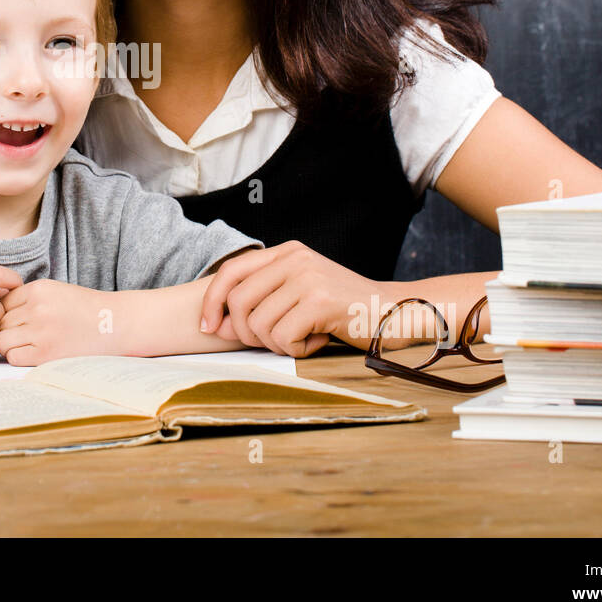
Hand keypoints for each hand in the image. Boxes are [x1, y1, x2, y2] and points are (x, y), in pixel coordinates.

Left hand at [0, 279, 116, 366]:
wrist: (115, 324)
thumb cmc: (85, 309)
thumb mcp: (56, 291)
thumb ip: (28, 297)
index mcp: (39, 289)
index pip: (3, 303)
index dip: (8, 315)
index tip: (22, 322)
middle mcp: (37, 307)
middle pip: (0, 322)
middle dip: (8, 330)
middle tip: (27, 336)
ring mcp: (41, 330)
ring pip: (2, 340)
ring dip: (10, 345)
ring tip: (28, 346)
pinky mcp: (46, 353)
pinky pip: (13, 357)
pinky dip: (18, 358)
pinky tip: (34, 355)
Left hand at [198, 241, 382, 356]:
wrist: (393, 313)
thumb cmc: (341, 310)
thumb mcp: (299, 291)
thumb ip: (263, 297)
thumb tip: (217, 323)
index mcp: (286, 251)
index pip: (230, 271)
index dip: (211, 301)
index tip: (208, 327)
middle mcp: (294, 258)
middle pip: (239, 301)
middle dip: (245, 333)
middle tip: (272, 342)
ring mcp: (308, 278)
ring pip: (259, 324)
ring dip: (276, 344)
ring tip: (302, 338)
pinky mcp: (320, 301)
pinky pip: (283, 337)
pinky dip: (295, 350)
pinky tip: (316, 342)